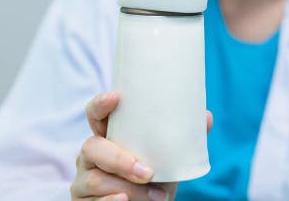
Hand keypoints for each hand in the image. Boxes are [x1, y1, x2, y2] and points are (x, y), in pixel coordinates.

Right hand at [71, 92, 212, 200]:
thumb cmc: (155, 180)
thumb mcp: (169, 160)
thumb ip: (183, 140)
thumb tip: (206, 117)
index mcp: (109, 137)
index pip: (95, 114)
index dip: (100, 104)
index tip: (115, 97)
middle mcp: (91, 156)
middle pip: (92, 147)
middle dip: (120, 160)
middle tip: (148, 171)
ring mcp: (83, 180)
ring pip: (95, 179)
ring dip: (128, 189)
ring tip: (156, 196)